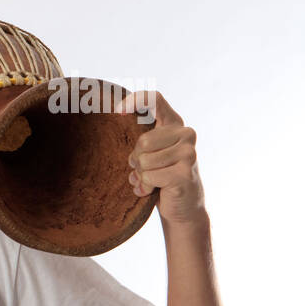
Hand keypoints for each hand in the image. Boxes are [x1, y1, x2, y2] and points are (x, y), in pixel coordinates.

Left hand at [117, 91, 205, 225]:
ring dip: (141, 176)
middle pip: (142, 141)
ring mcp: (189, 153)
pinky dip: (145, 187)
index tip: (117, 111)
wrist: (182, 207)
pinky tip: (155, 190)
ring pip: (144, 161)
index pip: (155, 99)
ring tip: (152, 180)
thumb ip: (140, 138)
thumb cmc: (160, 176)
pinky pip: (149, 177)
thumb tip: (117, 115)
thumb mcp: (149, 152)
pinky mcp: (185, 173)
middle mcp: (186, 134)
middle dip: (137, 160)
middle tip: (146, 170)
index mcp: (175, 124)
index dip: (135, 100)